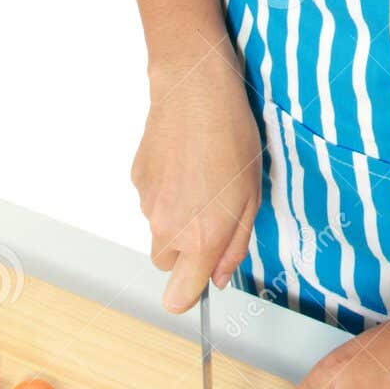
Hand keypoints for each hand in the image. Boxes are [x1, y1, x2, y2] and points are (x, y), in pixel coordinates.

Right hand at [131, 38, 260, 313]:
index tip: (203, 278)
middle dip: (186, 250)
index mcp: (201, 239)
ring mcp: (147, 203)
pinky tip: (185, 161)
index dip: (191, 292)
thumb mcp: (252, 197)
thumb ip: (236, 245)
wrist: (196, 90)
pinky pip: (151, 198)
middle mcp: (168, 228)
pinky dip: (166, 189)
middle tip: (212, 214)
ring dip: (177, 215)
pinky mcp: (137, 178)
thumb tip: (220, 277)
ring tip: (202, 177)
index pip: (178, 298)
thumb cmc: (232, 139)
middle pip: (167, 262)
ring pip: (160, 228)